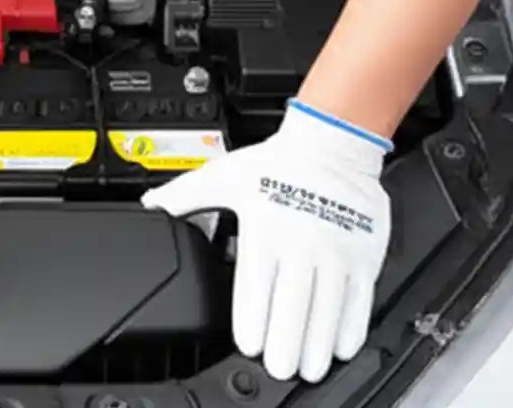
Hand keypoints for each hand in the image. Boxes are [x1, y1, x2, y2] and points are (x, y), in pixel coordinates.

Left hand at [141, 100, 391, 382]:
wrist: (332, 143)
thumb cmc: (275, 162)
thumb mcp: (222, 175)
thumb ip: (184, 196)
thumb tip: (149, 207)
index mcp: (265, 229)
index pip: (256, 286)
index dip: (253, 320)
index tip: (248, 344)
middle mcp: (302, 243)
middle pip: (293, 305)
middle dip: (286, 343)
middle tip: (280, 367)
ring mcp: (335, 250)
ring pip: (327, 307)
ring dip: (317, 343)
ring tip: (309, 368)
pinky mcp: (362, 253)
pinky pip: (358, 297)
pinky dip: (351, 325)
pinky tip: (340, 345)